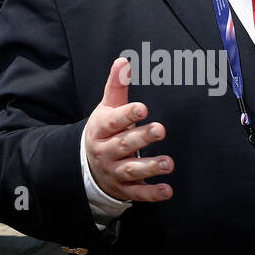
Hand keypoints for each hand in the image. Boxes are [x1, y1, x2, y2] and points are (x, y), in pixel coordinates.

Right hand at [84, 58, 173, 202]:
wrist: (85, 167)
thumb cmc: (104, 131)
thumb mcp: (106, 109)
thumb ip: (116, 87)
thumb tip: (123, 61)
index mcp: (100, 129)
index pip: (113, 122)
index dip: (127, 115)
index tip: (142, 108)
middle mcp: (106, 152)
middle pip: (123, 145)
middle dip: (142, 138)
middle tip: (160, 129)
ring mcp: (114, 172)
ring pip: (131, 170)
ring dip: (150, 167)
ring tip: (168, 163)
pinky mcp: (124, 189)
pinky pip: (138, 193)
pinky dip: (152, 194)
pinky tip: (167, 191)